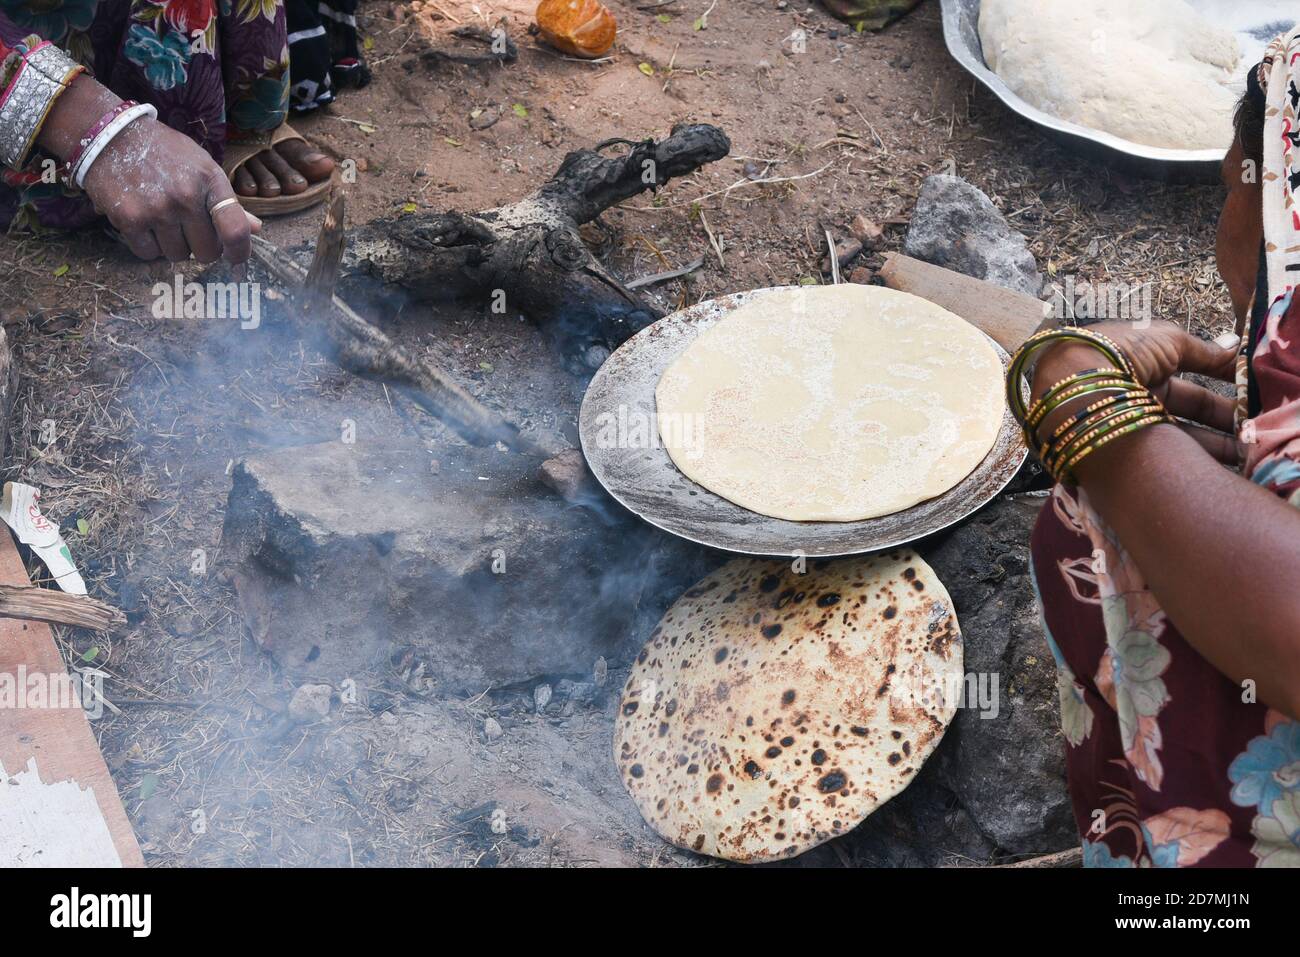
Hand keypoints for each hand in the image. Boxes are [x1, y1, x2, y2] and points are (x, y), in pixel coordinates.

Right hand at [81, 115, 258, 264]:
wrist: (112, 135)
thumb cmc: (165, 153)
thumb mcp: (202, 167)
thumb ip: (226, 201)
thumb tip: (256, 228)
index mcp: (210, 181)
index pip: (235, 230)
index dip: (240, 252)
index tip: (235, 259)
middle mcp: (186, 197)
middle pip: (207, 252)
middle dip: (201, 247)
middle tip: (189, 230)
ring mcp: (157, 209)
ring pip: (178, 256)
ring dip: (173, 246)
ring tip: (163, 220)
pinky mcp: (129, 219)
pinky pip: (149, 254)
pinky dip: (149, 246)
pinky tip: (144, 223)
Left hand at [1032, 321, 1239, 463]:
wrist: (1074, 387)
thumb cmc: (1118, 352)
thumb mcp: (1166, 340)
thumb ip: (1202, 350)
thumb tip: (1234, 348)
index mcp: (1141, 365)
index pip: (1189, 379)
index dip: (1220, 385)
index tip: (1249, 394)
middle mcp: (1133, 396)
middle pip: (1187, 412)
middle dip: (1223, 421)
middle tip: (1255, 429)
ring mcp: (1127, 425)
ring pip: (1179, 437)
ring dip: (1215, 444)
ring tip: (1248, 452)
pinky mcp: (1125, 452)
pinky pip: (1166, 457)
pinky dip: (1195, 460)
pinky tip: (1224, 465)